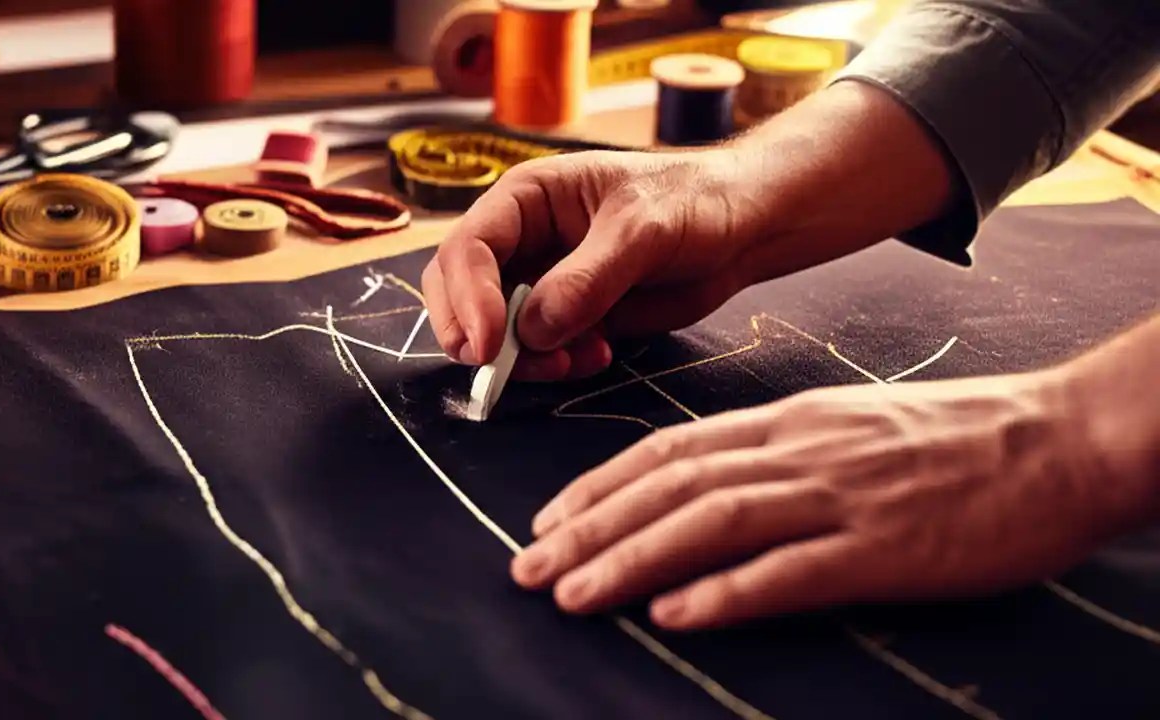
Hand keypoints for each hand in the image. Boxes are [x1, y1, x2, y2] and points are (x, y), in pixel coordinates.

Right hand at [420, 81, 958, 381]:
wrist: (744, 229)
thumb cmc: (694, 201)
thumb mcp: (642, 230)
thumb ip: (587, 278)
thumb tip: (532, 329)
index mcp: (526, 198)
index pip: (467, 247)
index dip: (465, 296)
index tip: (488, 342)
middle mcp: (523, 240)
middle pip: (459, 292)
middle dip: (475, 334)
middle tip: (501, 368)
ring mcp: (541, 282)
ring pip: (494, 330)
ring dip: (521, 358)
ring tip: (573, 362)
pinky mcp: (569, 318)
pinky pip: (537, 352)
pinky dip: (555, 365)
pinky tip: (597, 355)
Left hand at [509, 368, 1150, 629]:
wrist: (1059, 439)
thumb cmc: (957, 438)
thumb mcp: (851, 426)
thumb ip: (782, 452)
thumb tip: (712, 489)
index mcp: (788, 422)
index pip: (669, 448)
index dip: (600, 483)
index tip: (549, 518)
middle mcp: (799, 451)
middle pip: (672, 485)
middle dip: (590, 527)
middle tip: (528, 568)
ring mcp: (839, 497)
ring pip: (712, 522)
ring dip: (631, 557)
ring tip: (573, 594)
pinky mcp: (885, 548)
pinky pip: (791, 571)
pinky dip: (726, 592)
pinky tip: (674, 612)